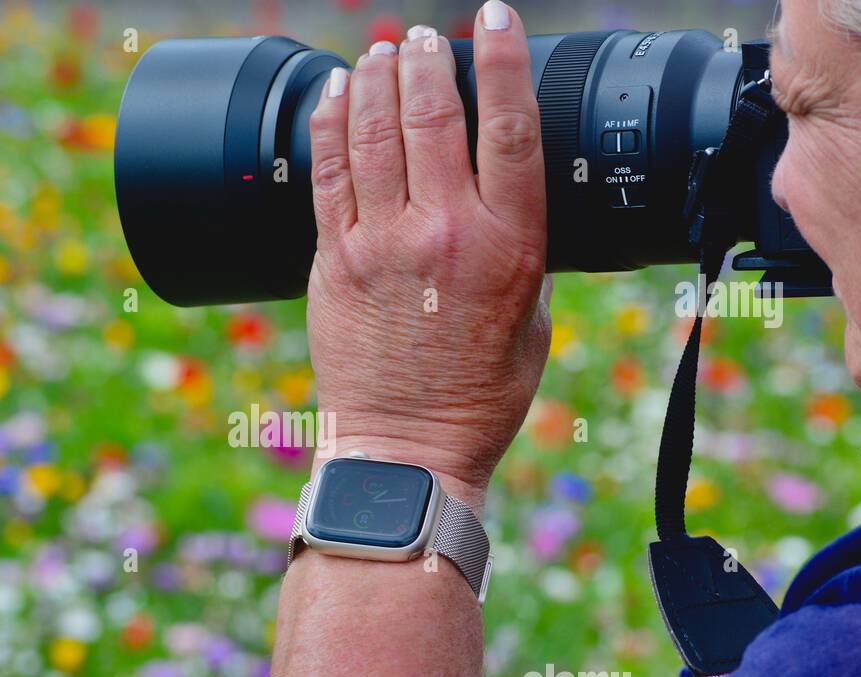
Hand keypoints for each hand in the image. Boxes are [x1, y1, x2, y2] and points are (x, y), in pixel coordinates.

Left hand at [306, 2, 551, 510]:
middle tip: (421, 39)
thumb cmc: (479, 395)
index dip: (501, 58)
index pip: (510, 125)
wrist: (407, 450)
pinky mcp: (334, 262)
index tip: (493, 17)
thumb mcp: (535, 319)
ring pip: (372, 133)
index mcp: (510, 244)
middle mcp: (445, 232)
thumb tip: (507, 200)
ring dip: (374, 80)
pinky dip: (328, 125)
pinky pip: (326, 175)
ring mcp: (382, 244)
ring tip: (380, 54)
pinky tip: (333, 94)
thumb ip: (524, 252)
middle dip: (425, 60)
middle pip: (432, 114)